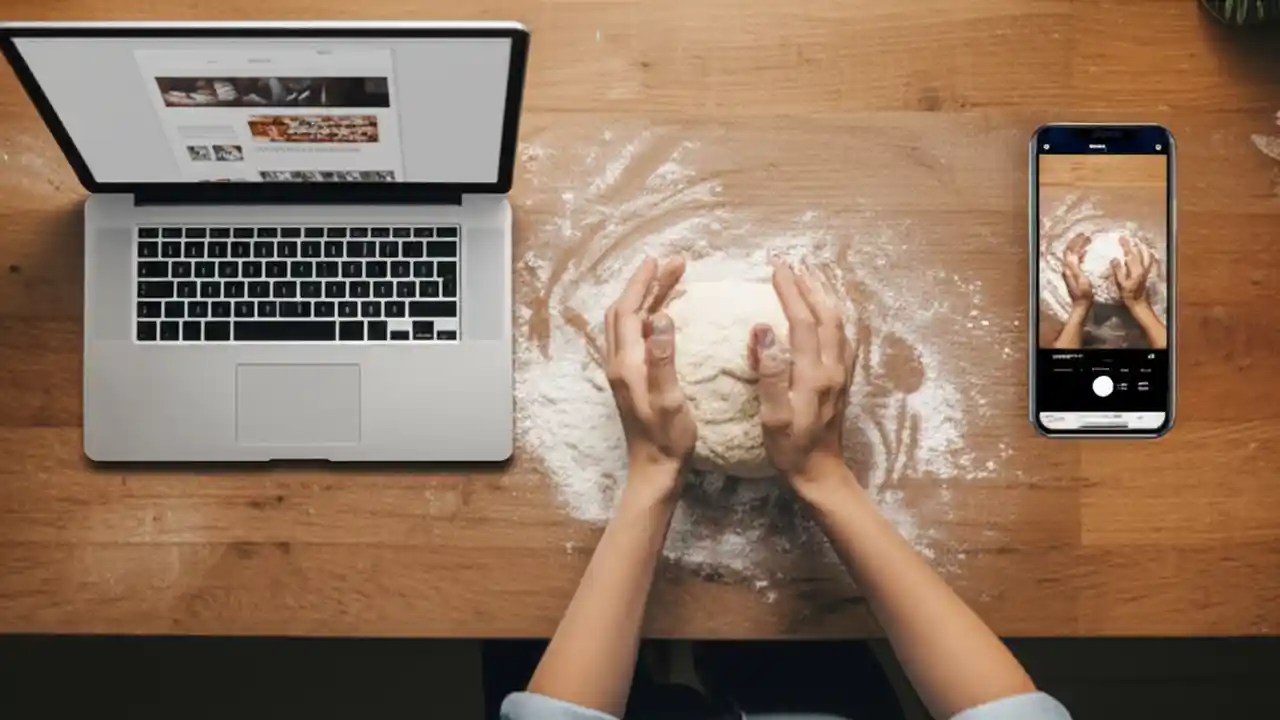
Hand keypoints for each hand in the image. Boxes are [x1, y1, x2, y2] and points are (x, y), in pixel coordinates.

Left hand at [605, 257, 695, 477]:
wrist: (655, 470)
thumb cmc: (668, 439)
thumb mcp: (669, 399)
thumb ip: (663, 358)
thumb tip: (660, 318)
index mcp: (627, 364)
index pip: (629, 310)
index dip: (643, 283)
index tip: (661, 260)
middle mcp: (619, 363)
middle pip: (625, 311)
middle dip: (646, 284)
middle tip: (675, 265)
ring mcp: (623, 372)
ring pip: (628, 323)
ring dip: (646, 298)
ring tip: (672, 281)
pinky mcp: (631, 380)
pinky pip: (634, 336)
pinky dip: (647, 316)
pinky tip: (665, 316)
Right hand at [749, 262, 856, 487]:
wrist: (821, 473)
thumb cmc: (790, 449)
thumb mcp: (771, 417)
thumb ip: (769, 374)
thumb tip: (762, 331)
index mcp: (814, 375)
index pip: (802, 322)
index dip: (789, 293)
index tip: (776, 269)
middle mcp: (833, 369)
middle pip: (826, 316)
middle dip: (808, 287)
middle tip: (791, 267)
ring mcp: (841, 375)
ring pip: (838, 325)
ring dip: (823, 299)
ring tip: (808, 280)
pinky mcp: (843, 382)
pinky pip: (843, 339)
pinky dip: (833, 318)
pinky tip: (825, 314)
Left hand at [1061, 234, 1092, 308]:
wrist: (1081, 305)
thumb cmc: (1084, 294)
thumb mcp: (1082, 280)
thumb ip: (1076, 268)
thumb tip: (1072, 255)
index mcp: (1068, 268)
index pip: (1069, 250)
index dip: (1075, 241)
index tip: (1084, 235)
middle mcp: (1066, 268)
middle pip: (1069, 251)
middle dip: (1076, 242)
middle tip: (1085, 236)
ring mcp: (1069, 271)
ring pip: (1071, 255)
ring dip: (1078, 247)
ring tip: (1087, 241)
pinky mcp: (1072, 274)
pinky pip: (1075, 260)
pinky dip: (1079, 253)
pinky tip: (1085, 253)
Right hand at [1112, 236, 1153, 307]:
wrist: (1139, 302)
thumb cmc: (1128, 294)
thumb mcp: (1120, 283)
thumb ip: (1118, 270)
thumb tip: (1114, 259)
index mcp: (1136, 270)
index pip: (1130, 254)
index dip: (1126, 245)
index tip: (1121, 238)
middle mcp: (1143, 268)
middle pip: (1139, 252)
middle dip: (1133, 244)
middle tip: (1127, 239)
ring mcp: (1147, 270)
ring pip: (1147, 255)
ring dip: (1142, 248)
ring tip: (1138, 242)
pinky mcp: (1148, 273)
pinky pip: (1151, 261)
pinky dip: (1149, 255)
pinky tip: (1148, 253)